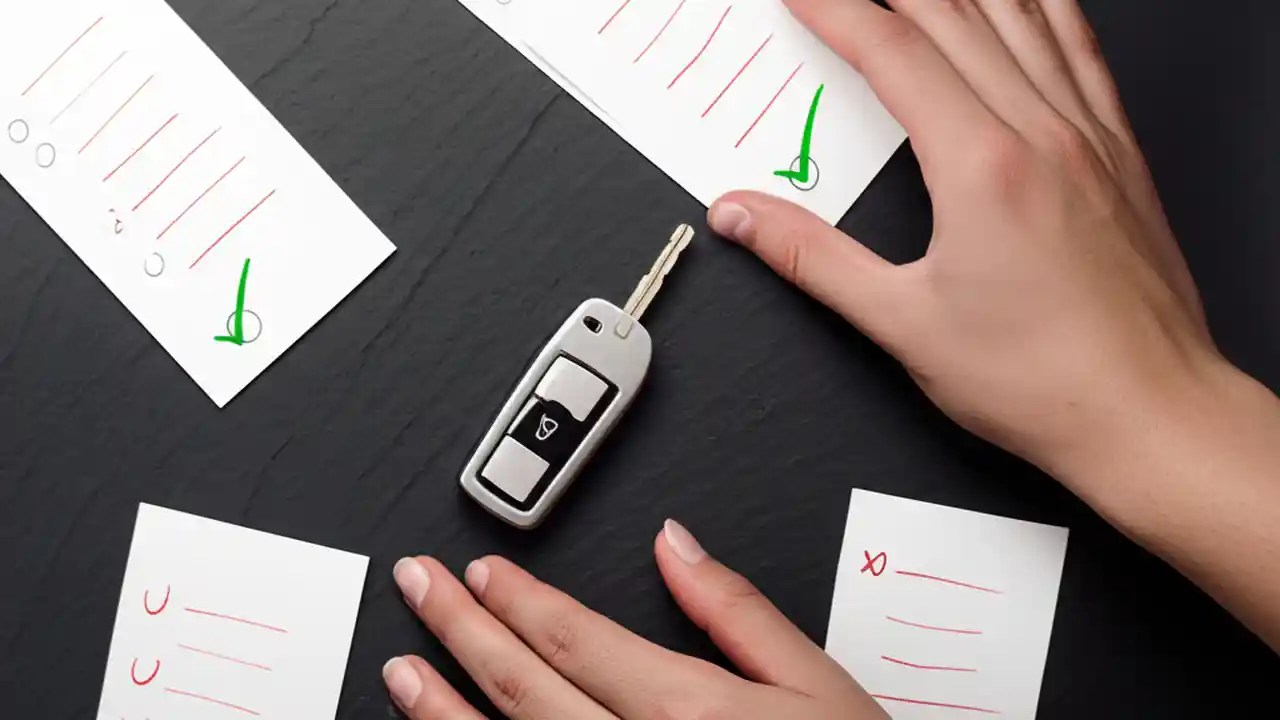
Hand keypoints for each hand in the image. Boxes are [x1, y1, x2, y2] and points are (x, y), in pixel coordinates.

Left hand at [383, 520, 886, 718]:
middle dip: (458, 627)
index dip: (517, 597)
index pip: (572, 636)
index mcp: (685, 711)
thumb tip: (675, 544)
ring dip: (441, 710)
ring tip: (400, 669)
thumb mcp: (814, 684)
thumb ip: (735, 611)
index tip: (481, 571)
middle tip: (416, 585)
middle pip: (521, 684)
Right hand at [709, 0, 1227, 484]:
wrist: (1148, 413)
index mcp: (981, 167)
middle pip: (953, 16)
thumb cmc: (1043, 380)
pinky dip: (1044, 8)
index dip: (836, 11)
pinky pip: (1081, 49)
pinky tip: (1027, 1)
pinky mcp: (1119, 154)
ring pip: (1021, 17)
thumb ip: (812, 258)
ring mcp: (1088, 137)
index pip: (892, 52)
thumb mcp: (902, 323)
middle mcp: (1041, 134)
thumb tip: (745, 217)